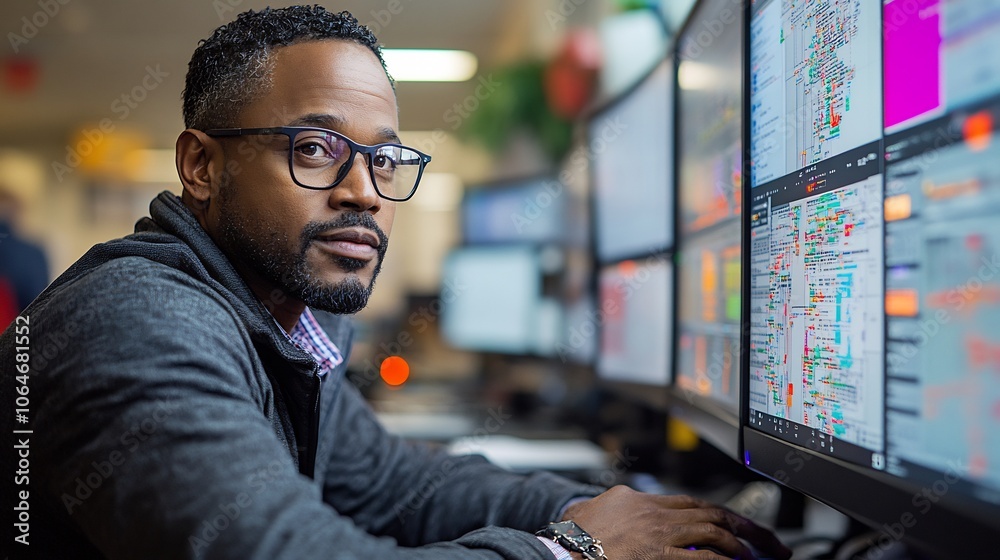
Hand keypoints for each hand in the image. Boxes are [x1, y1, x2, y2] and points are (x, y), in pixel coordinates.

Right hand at [561, 486, 791, 559]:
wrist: (559, 549)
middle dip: (745, 529)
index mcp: (639, 500)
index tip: (737, 526)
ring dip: (739, 545)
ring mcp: (656, 533)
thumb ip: (620, 508)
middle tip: (769, 542)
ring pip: (711, 531)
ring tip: (755, 556)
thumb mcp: (597, 511)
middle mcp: (652, 511)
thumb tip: (630, 509)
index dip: (719, 516)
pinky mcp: (656, 555)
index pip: (690, 503)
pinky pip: (701, 558)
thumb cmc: (572, 537)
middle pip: (710, 513)